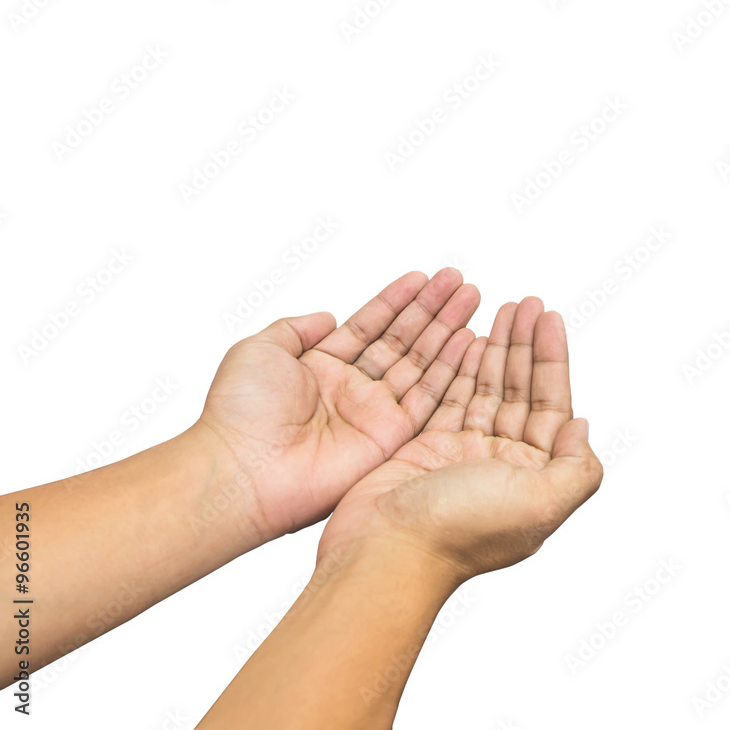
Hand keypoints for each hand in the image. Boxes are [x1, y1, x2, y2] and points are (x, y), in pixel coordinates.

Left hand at [196, 269, 480, 540]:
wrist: (245, 468)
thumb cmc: (241, 413)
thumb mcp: (260, 350)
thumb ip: (296, 328)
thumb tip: (327, 316)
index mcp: (323, 368)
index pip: (371, 326)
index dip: (398, 301)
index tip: (422, 277)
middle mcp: (353, 390)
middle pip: (404, 341)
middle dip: (433, 309)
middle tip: (459, 281)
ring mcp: (375, 414)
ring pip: (422, 363)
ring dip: (449, 331)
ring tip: (472, 297)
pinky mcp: (392, 439)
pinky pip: (430, 398)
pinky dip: (451, 370)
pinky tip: (468, 340)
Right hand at [318, 297, 602, 579]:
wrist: (387, 551)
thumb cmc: (460, 532)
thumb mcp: (541, 502)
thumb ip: (576, 468)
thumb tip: (582, 426)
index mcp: (535, 477)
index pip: (552, 405)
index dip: (552, 359)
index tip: (549, 319)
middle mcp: (502, 464)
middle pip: (521, 391)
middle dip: (524, 346)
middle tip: (526, 304)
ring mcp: (463, 455)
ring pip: (486, 390)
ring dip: (496, 350)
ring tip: (502, 310)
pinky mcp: (426, 448)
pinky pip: (449, 398)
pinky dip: (460, 369)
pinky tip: (468, 341)